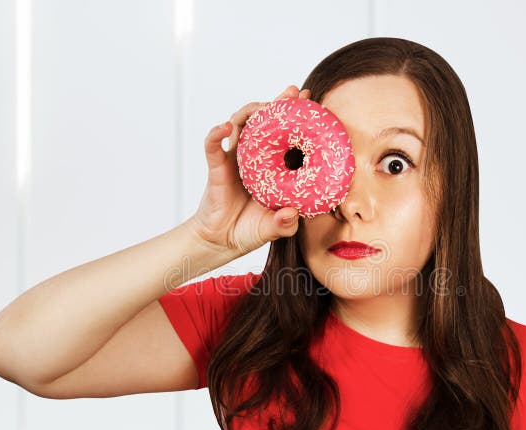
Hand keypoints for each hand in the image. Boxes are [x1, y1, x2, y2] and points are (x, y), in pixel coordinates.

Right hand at [189, 85, 311, 256]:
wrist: (223, 240)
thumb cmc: (251, 229)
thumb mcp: (275, 228)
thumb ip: (285, 224)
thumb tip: (291, 215)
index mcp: (272, 166)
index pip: (285, 135)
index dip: (297, 118)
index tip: (312, 103)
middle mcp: (254, 157)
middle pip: (264, 121)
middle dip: (278, 104)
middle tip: (293, 93)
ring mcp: (235, 159)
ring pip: (240, 124)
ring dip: (251, 111)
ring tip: (263, 107)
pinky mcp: (217, 167)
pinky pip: (213, 146)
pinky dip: (216, 134)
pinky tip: (224, 127)